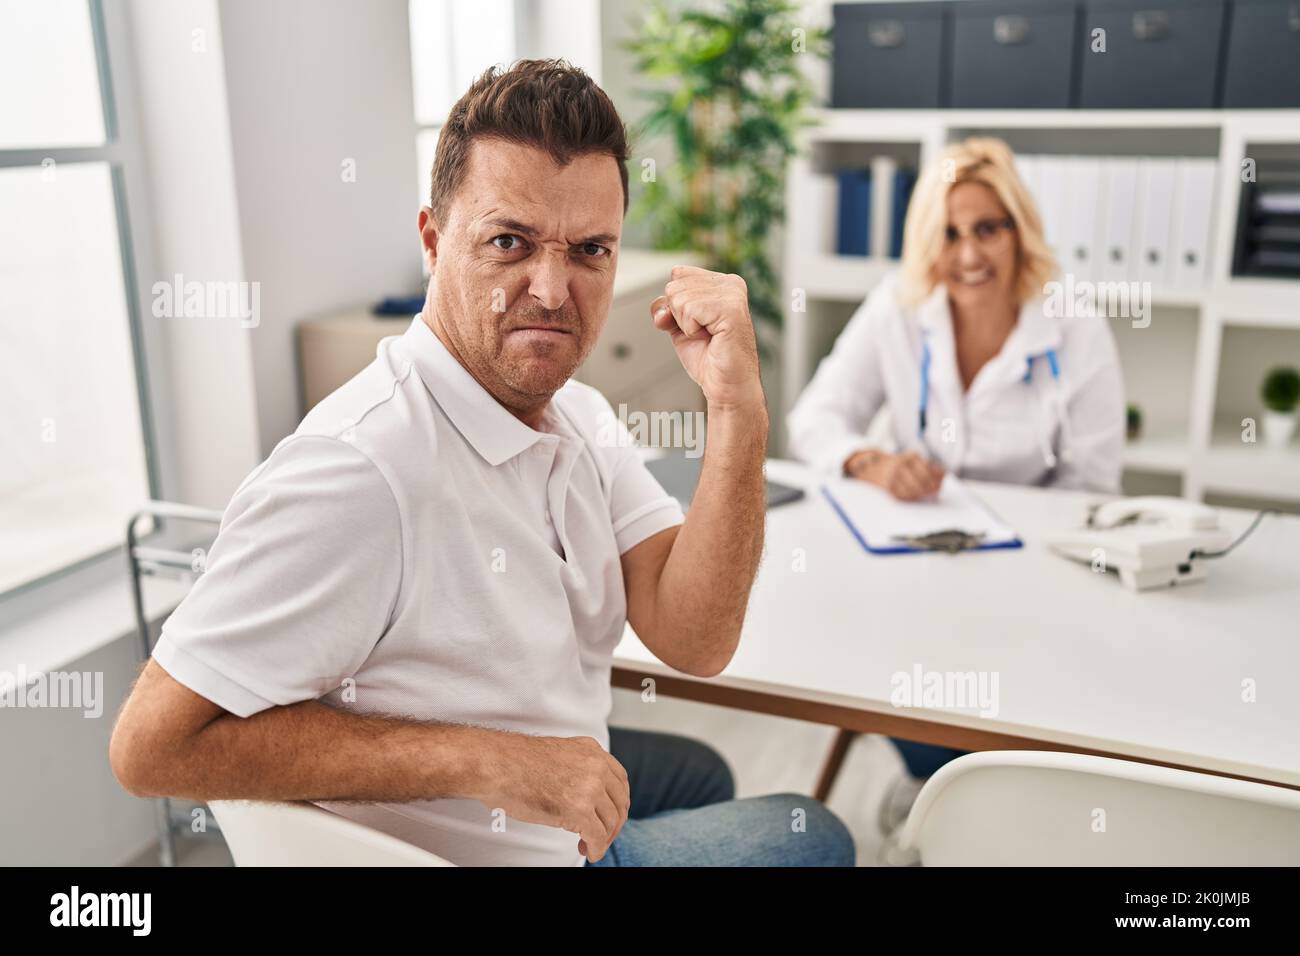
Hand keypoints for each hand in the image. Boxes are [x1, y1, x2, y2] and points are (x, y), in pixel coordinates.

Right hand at [476, 734, 629, 862]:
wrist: (497, 765)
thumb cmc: (516, 763)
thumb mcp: (559, 754)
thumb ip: (578, 768)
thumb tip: (586, 795)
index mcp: (591, 750)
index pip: (620, 780)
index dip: (618, 802)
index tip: (611, 815)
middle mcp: (596, 766)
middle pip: (620, 802)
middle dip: (614, 824)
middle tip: (603, 836)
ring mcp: (590, 787)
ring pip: (610, 821)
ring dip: (603, 838)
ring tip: (590, 846)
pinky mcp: (579, 809)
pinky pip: (597, 835)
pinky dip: (596, 848)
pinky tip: (589, 852)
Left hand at [650, 266, 762, 409]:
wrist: (727, 385)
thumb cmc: (709, 358)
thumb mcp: (679, 326)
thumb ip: (666, 308)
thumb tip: (662, 311)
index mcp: (721, 282)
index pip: (677, 274)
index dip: (674, 305)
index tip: (696, 324)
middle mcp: (729, 283)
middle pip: (674, 286)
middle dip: (679, 316)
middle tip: (703, 333)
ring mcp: (732, 293)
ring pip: (678, 297)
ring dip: (686, 325)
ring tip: (709, 336)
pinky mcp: (730, 308)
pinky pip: (688, 310)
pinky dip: (692, 330)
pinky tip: (711, 337)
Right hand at [847, 449, 944, 500]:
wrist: (873, 467)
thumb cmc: (899, 466)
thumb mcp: (913, 461)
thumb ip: (930, 467)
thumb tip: (944, 476)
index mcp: (911, 457)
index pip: (929, 470)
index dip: (937, 480)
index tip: (940, 485)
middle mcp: (902, 464)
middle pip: (923, 481)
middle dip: (930, 488)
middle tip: (933, 491)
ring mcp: (894, 475)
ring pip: (914, 489)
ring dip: (921, 494)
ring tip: (923, 493)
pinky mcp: (888, 485)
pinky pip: (903, 494)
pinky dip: (910, 496)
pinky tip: (913, 494)